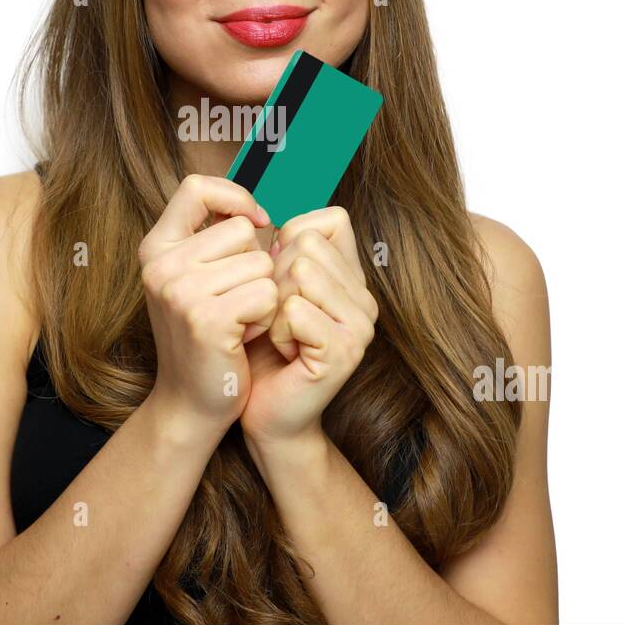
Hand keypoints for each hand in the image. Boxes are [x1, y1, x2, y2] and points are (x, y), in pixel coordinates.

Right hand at [138, 174, 277, 438]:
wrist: (191, 403)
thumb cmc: (206, 337)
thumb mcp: (195, 279)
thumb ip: (211, 240)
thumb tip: (256, 211)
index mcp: (156, 248)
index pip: (196, 188)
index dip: (234, 196)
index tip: (256, 222)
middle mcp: (161, 265)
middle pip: (241, 229)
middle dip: (255, 263)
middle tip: (235, 302)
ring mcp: (179, 291)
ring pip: (260, 263)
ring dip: (263, 294)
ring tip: (238, 321)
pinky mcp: (206, 318)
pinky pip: (266, 293)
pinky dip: (266, 317)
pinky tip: (243, 336)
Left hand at [238, 206, 378, 449]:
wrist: (263, 411)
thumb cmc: (261, 347)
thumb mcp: (270, 287)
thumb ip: (280, 248)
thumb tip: (267, 214)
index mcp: (350, 276)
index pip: (328, 219)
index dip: (289, 240)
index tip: (278, 281)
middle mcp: (364, 296)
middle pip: (305, 243)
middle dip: (273, 278)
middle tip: (276, 317)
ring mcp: (360, 324)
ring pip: (298, 272)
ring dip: (272, 306)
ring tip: (280, 335)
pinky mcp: (346, 350)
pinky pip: (294, 310)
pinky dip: (275, 331)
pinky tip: (284, 353)